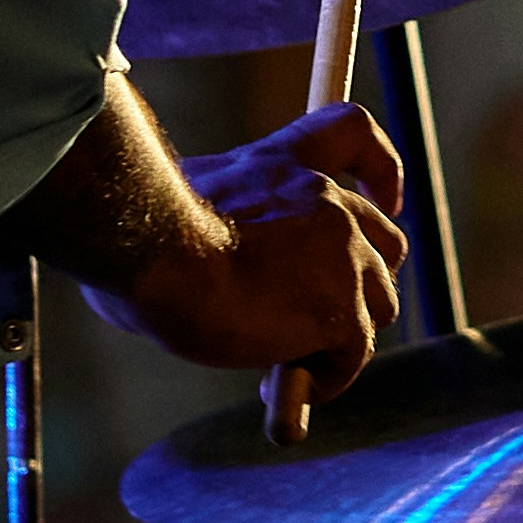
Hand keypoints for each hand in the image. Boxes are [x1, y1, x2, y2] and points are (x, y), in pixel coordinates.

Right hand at [75, 103, 407, 413]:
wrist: (154, 254)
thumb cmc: (136, 234)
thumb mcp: (179, 206)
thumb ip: (213, 229)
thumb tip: (193, 288)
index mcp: (284, 162)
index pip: (353, 132)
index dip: (379, 168)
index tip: (386, 198)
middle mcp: (328, 200)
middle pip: (385, 244)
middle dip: (359, 285)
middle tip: (314, 319)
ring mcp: (345, 256)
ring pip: (378, 305)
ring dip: (341, 338)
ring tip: (287, 363)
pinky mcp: (343, 311)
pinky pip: (352, 357)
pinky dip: (324, 379)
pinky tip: (279, 389)